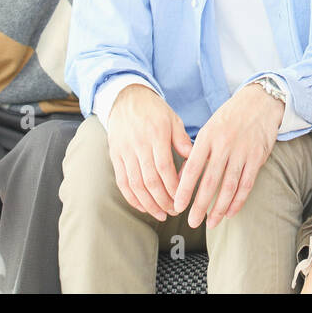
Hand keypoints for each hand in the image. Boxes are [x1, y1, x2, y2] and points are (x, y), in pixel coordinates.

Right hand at [106, 84, 193, 221]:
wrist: (126, 98)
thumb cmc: (154, 110)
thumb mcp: (173, 119)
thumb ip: (183, 140)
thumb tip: (196, 160)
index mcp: (156, 135)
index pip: (165, 168)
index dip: (174, 187)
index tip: (184, 199)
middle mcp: (139, 145)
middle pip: (150, 180)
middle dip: (164, 200)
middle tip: (175, 212)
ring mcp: (125, 152)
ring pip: (136, 184)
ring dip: (149, 203)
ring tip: (162, 214)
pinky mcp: (115, 156)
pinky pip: (122, 182)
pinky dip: (132, 198)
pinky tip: (143, 207)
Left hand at [173, 82, 283, 227]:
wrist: (260, 102)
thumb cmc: (229, 118)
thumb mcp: (208, 130)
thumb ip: (195, 153)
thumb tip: (180, 178)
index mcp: (207, 137)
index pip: (192, 168)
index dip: (184, 189)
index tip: (177, 206)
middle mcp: (224, 145)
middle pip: (210, 181)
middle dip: (200, 205)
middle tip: (192, 222)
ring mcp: (242, 152)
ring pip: (229, 186)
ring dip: (219, 208)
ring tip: (211, 223)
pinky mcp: (258, 157)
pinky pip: (247, 184)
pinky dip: (238, 200)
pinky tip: (231, 212)